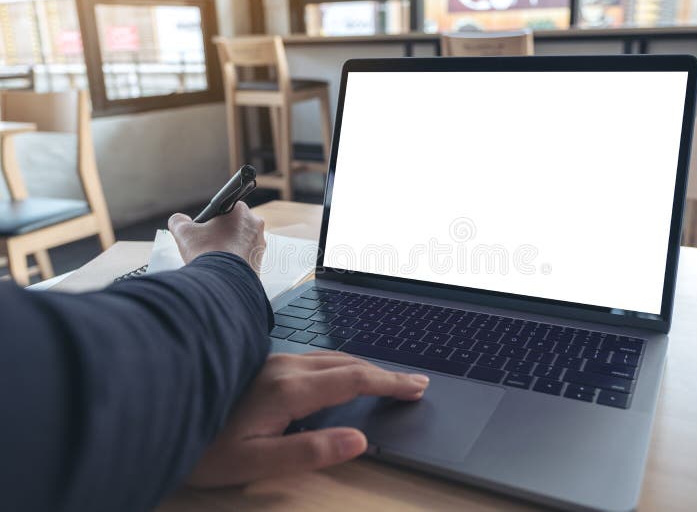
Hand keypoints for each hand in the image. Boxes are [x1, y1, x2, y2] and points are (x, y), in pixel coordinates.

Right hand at [168, 201, 264, 269]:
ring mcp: (260, 244)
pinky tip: (223, 267)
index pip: (223, 209)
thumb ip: (178, 220)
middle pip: (232, 226)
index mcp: (241, 210)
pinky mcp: (261, 262)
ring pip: (240, 242)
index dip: (211, 219)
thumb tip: (179, 219)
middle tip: (206, 245)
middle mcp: (255, 225)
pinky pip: (245, 258)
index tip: (202, 229)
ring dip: (228, 248)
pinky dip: (235, 261)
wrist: (223, 283)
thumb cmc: (206, 252)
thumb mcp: (183, 232)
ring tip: (214, 258)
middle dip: (220, 234)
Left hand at [186, 352, 429, 487]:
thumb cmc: (202, 446)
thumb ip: (309, 451)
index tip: (417, 387)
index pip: (353, 380)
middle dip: (384, 373)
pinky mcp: (261, 365)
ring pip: (330, 357)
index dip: (389, 383)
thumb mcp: (255, 463)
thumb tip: (359, 441)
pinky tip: (340, 374)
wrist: (155, 408)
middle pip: (347, 362)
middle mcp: (284, 367)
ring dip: (364, 366)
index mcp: (289, 389)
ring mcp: (272, 362)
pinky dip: (342, 365)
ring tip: (386, 378)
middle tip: (415, 383)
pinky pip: (315, 359)